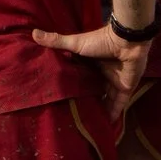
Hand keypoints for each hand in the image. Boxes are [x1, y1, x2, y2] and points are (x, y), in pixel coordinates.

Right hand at [31, 22, 149, 118]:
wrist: (127, 41)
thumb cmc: (101, 41)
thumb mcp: (76, 43)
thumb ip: (57, 41)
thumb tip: (33, 33)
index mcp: (91, 63)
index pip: (80, 78)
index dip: (73, 87)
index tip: (61, 99)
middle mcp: (102, 73)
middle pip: (93, 91)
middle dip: (86, 102)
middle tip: (73, 117)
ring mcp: (114, 81)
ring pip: (105, 100)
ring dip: (99, 111)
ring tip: (87, 125)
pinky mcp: (125, 88)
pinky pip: (119, 104)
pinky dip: (114, 114)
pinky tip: (106, 126)